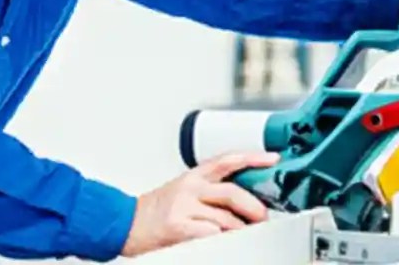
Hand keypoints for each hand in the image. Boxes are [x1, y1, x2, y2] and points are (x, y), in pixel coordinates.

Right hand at [120, 151, 279, 256]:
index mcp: (194, 176)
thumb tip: (243, 200)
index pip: (228, 160)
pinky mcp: (178, 227)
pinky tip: (223, 241)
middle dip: (254, 208)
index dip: (253, 158)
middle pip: (233, 193)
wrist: (124, 224)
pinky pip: (210, 234)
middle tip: (263, 218)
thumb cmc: (156, 210)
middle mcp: (191, 187)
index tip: (273, 159)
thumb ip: (210, 191)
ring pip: (226, 218)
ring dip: (240, 230)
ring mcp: (184, 207)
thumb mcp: (184, 191)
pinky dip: (221, 239)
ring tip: (244, 235)